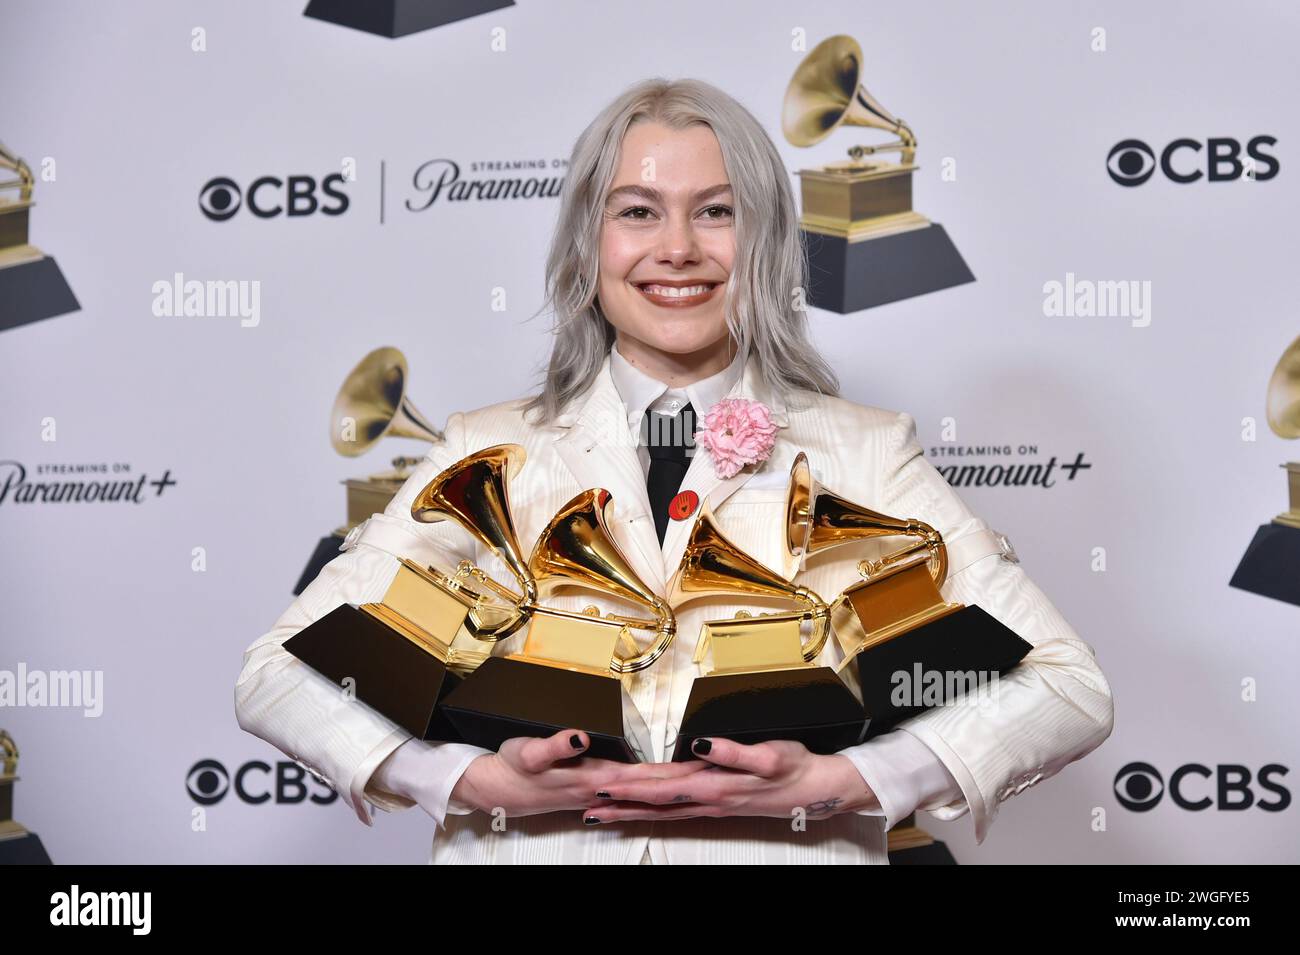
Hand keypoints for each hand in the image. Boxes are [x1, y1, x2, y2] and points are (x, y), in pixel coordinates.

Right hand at [451, 729, 712, 817]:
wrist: (496, 790)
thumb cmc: (514, 766)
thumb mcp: (529, 752)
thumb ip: (555, 745)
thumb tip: (580, 735)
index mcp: (594, 775)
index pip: (644, 775)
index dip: (674, 770)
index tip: (702, 766)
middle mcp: (602, 786)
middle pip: (654, 786)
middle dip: (687, 780)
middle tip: (719, 774)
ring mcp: (600, 792)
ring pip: (647, 791)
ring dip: (675, 787)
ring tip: (704, 781)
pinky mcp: (595, 791)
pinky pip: (633, 793)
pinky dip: (654, 792)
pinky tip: (667, 792)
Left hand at [582, 738, 878, 823]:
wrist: (816, 789)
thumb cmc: (793, 767)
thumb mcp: (767, 755)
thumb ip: (733, 752)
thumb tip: (700, 744)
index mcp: (713, 783)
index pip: (662, 785)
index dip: (631, 786)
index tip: (602, 785)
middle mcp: (707, 798)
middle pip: (654, 801)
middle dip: (619, 803)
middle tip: (587, 804)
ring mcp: (711, 805)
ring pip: (662, 810)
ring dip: (631, 812)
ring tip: (601, 815)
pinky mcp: (717, 805)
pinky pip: (677, 812)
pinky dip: (653, 813)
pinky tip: (641, 813)